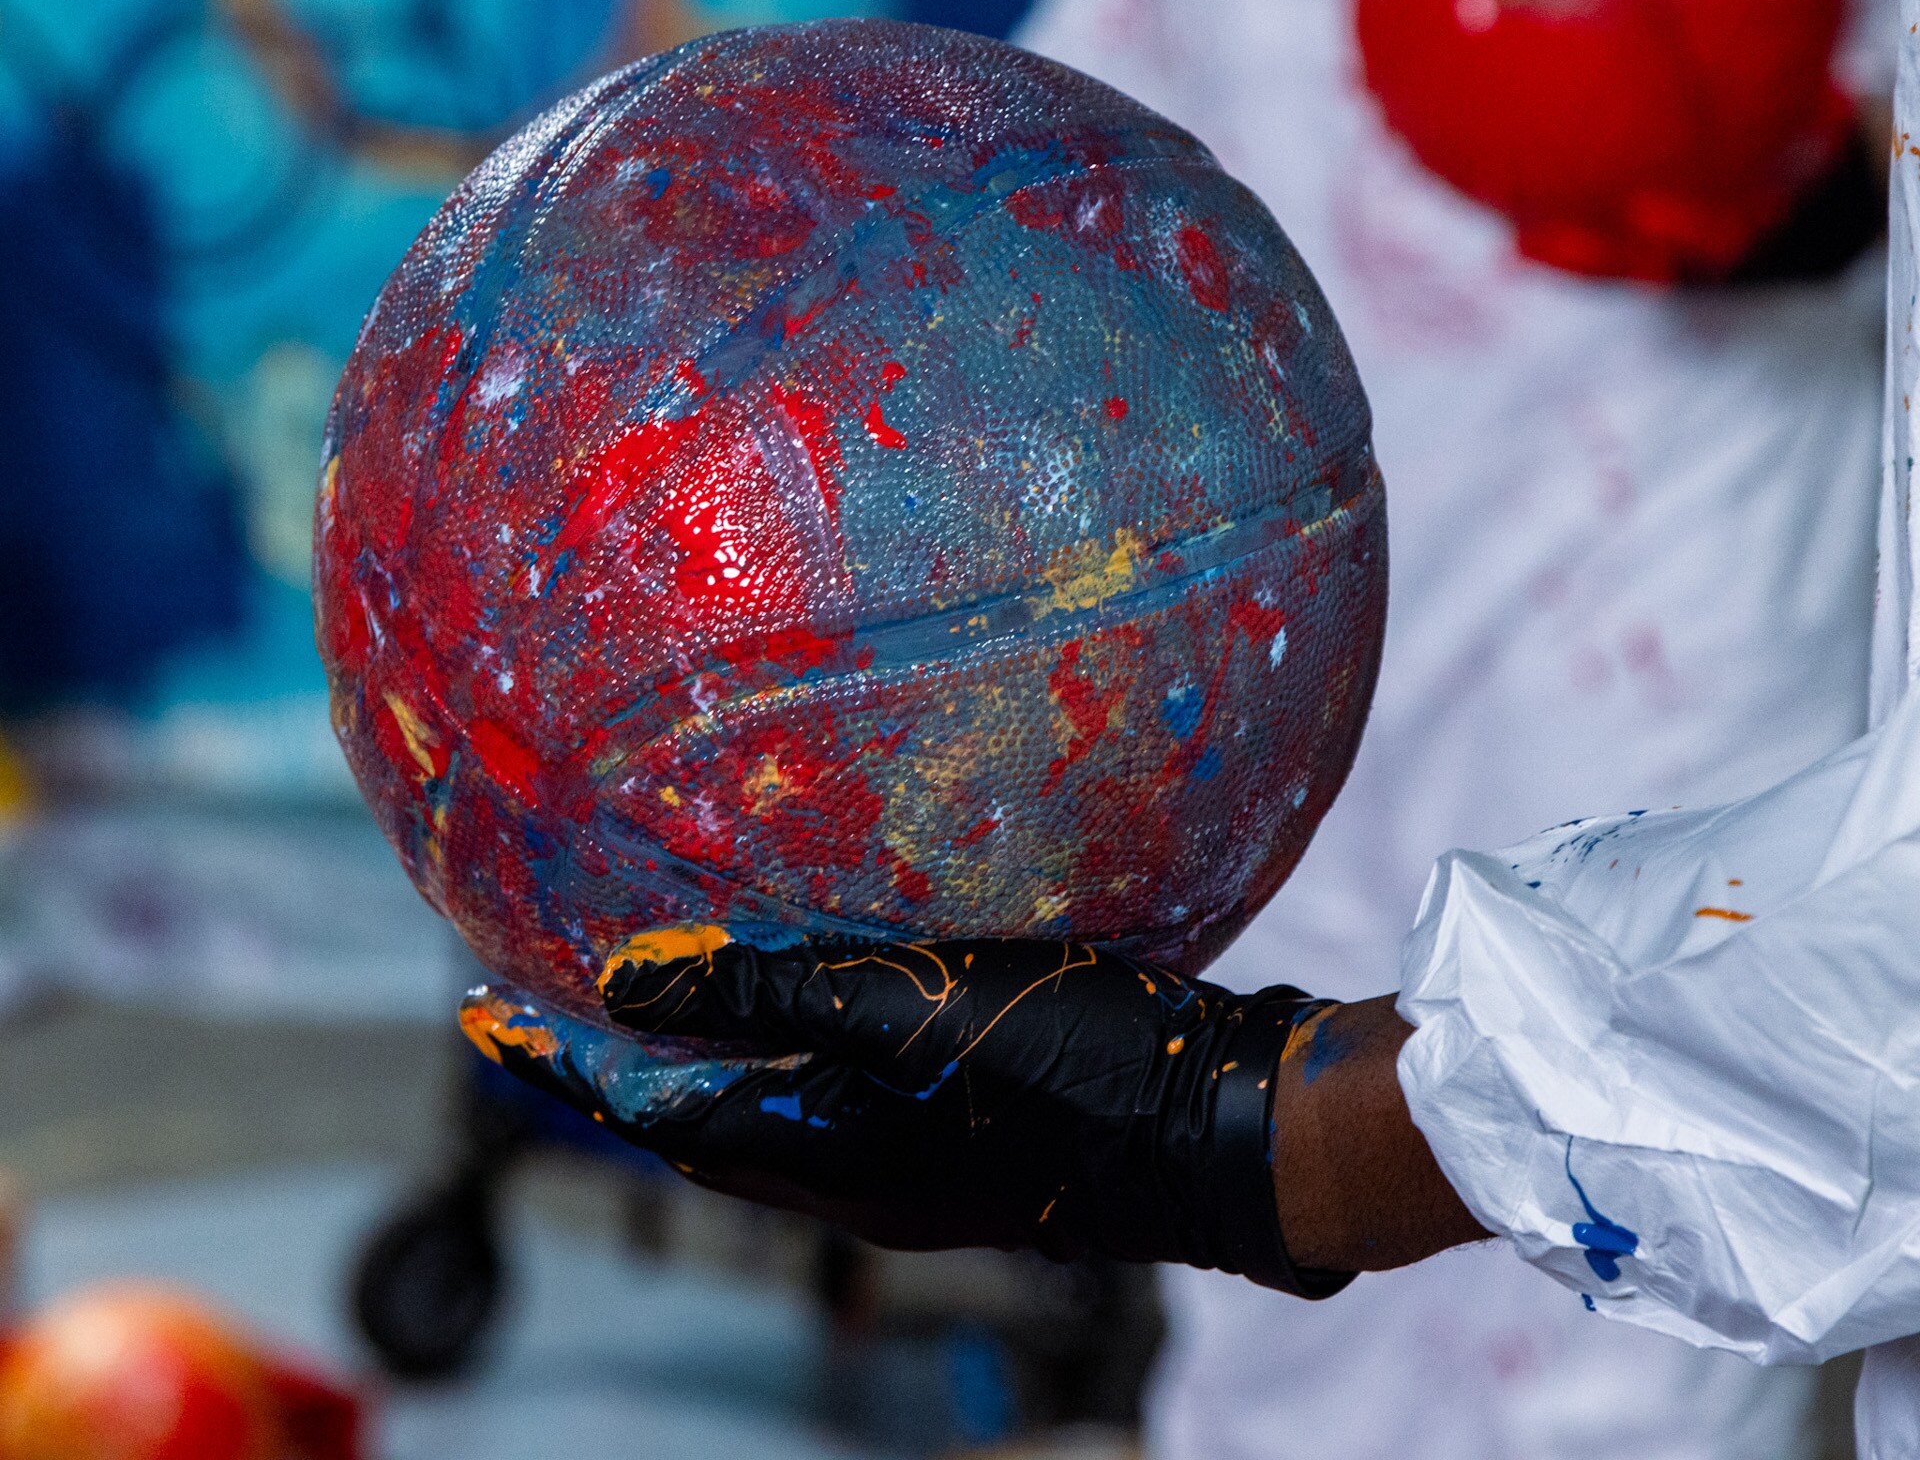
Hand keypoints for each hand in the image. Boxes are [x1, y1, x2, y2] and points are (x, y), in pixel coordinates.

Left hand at [460, 927, 1352, 1296]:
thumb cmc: (1066, 1059)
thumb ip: (767, 990)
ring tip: (660, 998)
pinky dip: (782, 1056)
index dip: (561, 1065)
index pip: (650, 1112)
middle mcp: (848, 1175)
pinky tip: (813, 1001)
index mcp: (819, 1149)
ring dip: (697, 1064)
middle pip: (695, 1127)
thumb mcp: (906, 1009)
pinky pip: (832, 1102)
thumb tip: (624, 979)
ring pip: (763, 1120)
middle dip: (614, 1071)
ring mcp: (908, 1168)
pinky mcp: (960, 1138)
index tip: (479, 1018)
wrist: (1218, 1128)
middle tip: (554, 1003)